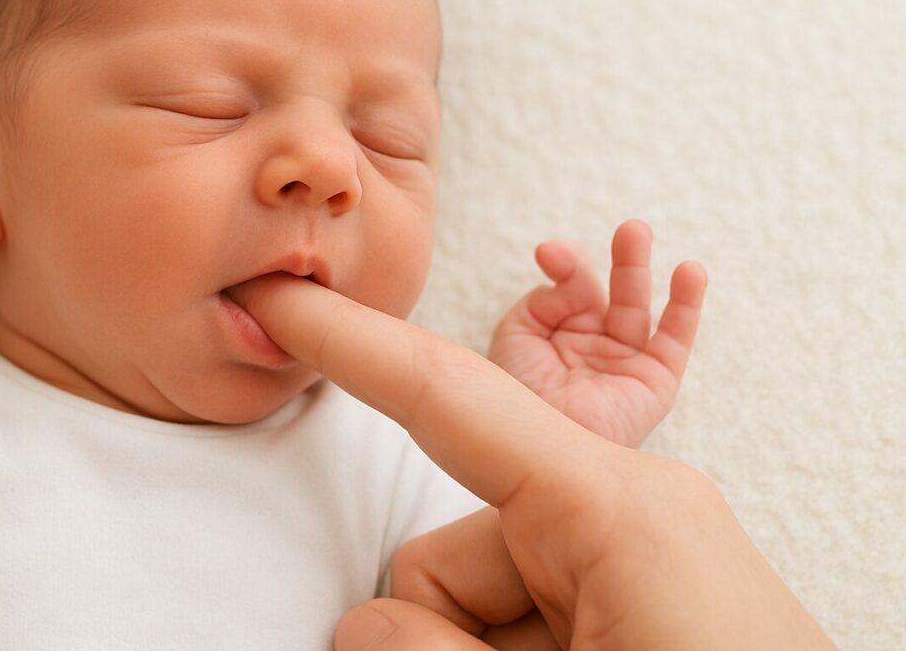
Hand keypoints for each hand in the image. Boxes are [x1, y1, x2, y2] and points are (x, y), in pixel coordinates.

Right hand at [225, 274, 833, 650]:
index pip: (449, 397)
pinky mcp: (638, 600)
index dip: (350, 342)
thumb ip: (427, 648)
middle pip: (450, 545)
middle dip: (436, 630)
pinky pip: (526, 618)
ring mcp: (635, 560)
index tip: (280, 301)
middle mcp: (626, 513)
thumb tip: (364, 624)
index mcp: (617, 507)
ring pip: (480, 595)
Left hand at [488, 219, 707, 445]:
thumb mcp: (517, 335)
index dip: (564, 264)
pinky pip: (675, 338)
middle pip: (611, 289)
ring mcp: (625, 361)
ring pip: (637, 305)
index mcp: (558, 331)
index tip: (550, 254)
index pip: (570, 285)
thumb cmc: (516, 398)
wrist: (533, 449)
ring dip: (637, 268)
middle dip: (619, 259)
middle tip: (628, 228)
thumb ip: (546, 296)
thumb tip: (571, 266)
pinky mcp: (654, 382)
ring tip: (637, 232)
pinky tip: (690, 273)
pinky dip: (686, 306)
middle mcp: (594, 343)